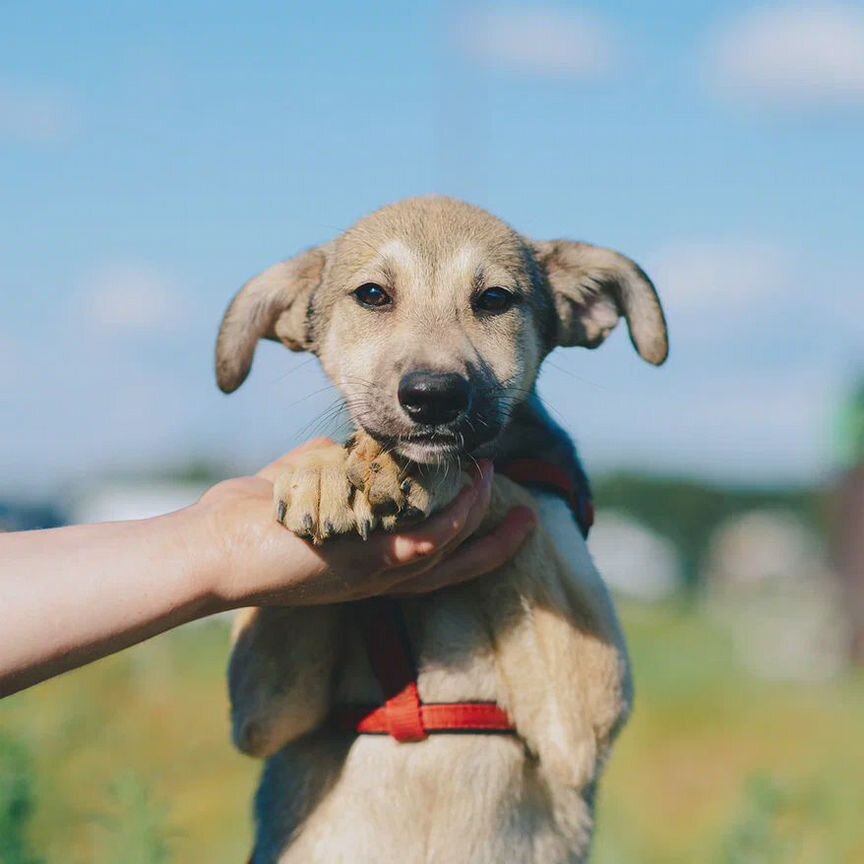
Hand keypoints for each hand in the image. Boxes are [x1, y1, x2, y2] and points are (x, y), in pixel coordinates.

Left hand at [197, 439, 536, 607]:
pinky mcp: (362, 564)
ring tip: (494, 478)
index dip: (470, 541)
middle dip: (497, 546)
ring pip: (449, 551)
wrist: (208, 551)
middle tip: (529, 519)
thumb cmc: (250, 521)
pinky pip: (427, 543)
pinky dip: (458, 519)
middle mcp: (378, 578)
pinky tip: (473, 488)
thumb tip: (347, 447)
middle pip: (457, 568)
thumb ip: (334, 471)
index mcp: (368, 565)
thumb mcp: (307, 491)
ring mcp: (373, 574)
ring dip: (479, 516)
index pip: (433, 559)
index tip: (494, 509)